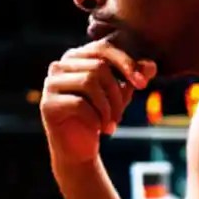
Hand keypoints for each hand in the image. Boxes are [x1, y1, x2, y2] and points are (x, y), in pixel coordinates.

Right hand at [40, 40, 156, 165]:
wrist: (79, 150)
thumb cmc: (100, 116)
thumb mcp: (121, 94)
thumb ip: (135, 77)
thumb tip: (151, 66)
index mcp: (76, 57)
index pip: (103, 48)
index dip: (125, 63)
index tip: (143, 84)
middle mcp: (59, 66)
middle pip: (98, 66)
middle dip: (116, 93)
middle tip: (120, 115)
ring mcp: (50, 84)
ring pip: (88, 81)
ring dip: (107, 107)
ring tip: (112, 123)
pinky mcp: (47, 104)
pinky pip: (79, 103)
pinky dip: (96, 118)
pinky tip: (100, 129)